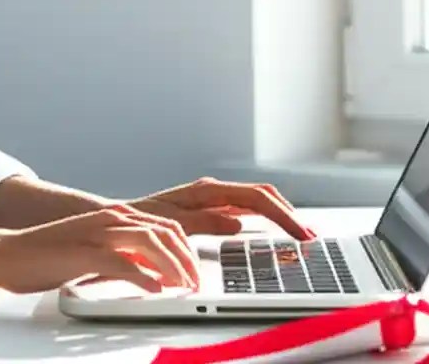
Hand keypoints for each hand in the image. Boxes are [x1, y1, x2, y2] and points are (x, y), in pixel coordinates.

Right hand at [0, 204, 201, 294]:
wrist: (7, 253)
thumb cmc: (48, 256)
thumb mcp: (94, 252)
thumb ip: (123, 256)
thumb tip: (154, 271)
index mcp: (114, 217)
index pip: (165, 225)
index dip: (187, 247)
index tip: (196, 269)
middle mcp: (109, 219)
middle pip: (164, 231)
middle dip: (187, 257)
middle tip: (196, 281)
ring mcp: (96, 233)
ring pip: (149, 241)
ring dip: (173, 265)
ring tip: (183, 285)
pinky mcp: (82, 252)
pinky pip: (121, 262)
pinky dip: (143, 276)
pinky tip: (155, 289)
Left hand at [127, 176, 316, 240]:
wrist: (118, 221)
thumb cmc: (140, 223)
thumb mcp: (172, 225)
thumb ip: (205, 222)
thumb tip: (239, 221)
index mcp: (208, 192)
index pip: (257, 199)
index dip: (283, 216)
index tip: (301, 234)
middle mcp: (213, 191)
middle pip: (263, 195)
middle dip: (289, 214)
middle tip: (310, 237)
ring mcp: (213, 199)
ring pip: (257, 199)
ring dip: (281, 214)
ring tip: (300, 234)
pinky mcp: (210, 208)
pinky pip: (246, 208)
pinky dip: (266, 217)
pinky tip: (274, 230)